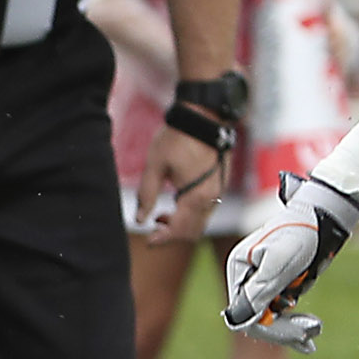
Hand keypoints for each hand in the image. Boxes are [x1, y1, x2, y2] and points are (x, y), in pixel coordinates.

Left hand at [134, 118, 228, 245]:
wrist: (202, 117)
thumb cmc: (176, 139)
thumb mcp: (154, 167)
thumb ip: (146, 196)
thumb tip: (139, 220)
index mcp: (196, 196)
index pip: (181, 229)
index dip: (163, 238)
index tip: (148, 241)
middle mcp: (212, 197)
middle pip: (194, 230)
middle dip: (173, 234)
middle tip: (153, 228)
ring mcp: (218, 190)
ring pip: (201, 220)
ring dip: (182, 223)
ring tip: (160, 215)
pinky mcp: (220, 183)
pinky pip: (207, 208)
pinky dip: (191, 213)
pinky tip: (174, 203)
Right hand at [221, 171, 358, 352]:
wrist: (324, 217)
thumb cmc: (301, 233)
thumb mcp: (279, 262)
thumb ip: (259, 290)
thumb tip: (239, 318)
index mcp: (239, 269)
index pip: (242, 309)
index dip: (265, 324)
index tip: (295, 332)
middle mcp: (248, 278)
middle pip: (256, 316)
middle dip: (281, 329)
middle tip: (309, 337)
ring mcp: (264, 282)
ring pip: (270, 317)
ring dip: (291, 328)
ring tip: (313, 333)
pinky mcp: (280, 285)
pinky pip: (282, 312)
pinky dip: (295, 323)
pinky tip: (310, 333)